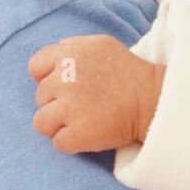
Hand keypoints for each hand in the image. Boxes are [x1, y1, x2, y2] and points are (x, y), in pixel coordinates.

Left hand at [27, 34, 164, 152]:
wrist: (154, 99)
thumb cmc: (129, 73)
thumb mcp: (100, 46)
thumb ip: (72, 50)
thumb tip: (50, 64)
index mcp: (68, 54)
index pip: (35, 67)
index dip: (47, 79)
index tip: (65, 87)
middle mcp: (65, 78)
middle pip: (40, 97)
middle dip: (58, 103)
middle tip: (85, 105)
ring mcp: (70, 107)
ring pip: (41, 122)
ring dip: (59, 125)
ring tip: (82, 122)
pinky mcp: (78, 133)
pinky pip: (58, 142)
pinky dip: (72, 142)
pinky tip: (90, 134)